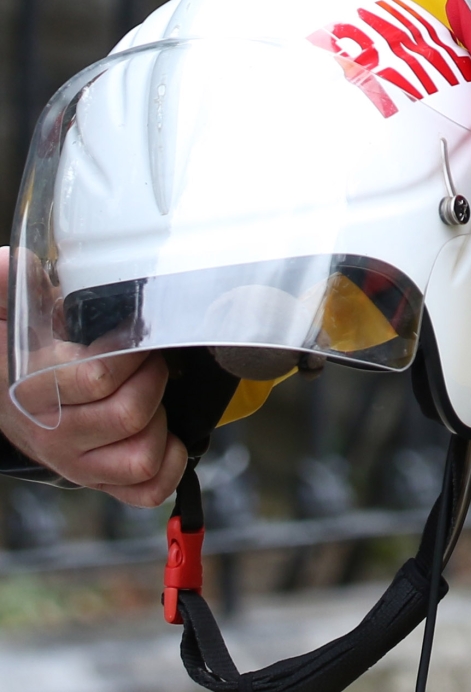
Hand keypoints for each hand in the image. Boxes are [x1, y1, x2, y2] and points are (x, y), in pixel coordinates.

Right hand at [0, 247, 185, 505]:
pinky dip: (170, 465)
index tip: (138, 332)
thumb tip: (12, 264)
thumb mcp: (12, 314)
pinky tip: (168, 434)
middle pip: (131, 414)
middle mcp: (58, 434)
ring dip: (161, 421)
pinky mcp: (99, 481)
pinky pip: (147, 491)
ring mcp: (80, 463)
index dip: (133, 350)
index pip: (99, 377)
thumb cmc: (21, 352)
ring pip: (144, 456)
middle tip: (151, 357)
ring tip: (153, 394)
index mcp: (37, 390)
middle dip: (154, 375)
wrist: (1, 400)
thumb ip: (11, 287)